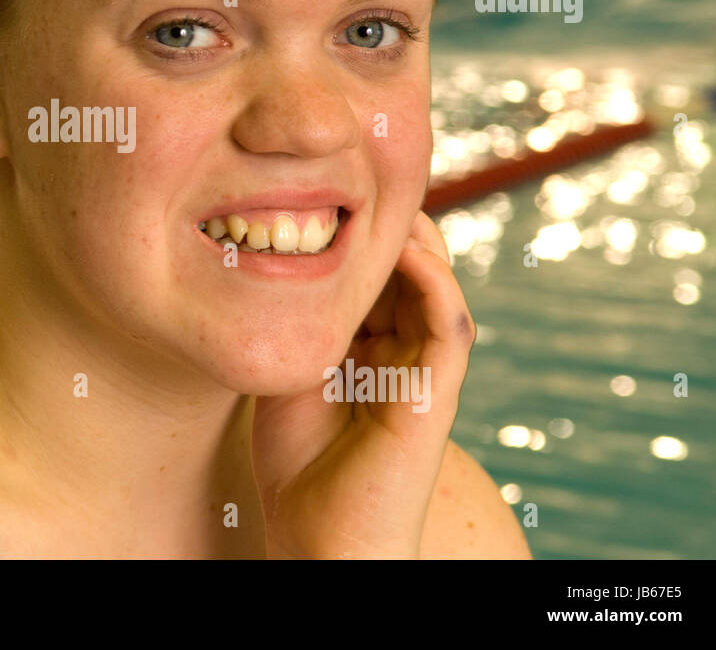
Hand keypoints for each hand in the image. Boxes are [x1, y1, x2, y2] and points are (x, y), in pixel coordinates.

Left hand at [249, 209, 475, 557]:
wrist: (319, 538)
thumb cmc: (297, 463)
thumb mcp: (286, 370)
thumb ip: (293, 320)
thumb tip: (267, 254)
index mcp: (371, 347)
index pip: (374, 274)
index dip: (354, 231)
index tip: (323, 189)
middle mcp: (403, 351)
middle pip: (406, 269)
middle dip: (383, 223)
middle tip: (355, 176)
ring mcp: (424, 370)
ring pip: (433, 284)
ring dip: (412, 239)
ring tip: (380, 197)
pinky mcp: (436, 391)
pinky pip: (447, 322)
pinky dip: (431, 280)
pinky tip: (403, 249)